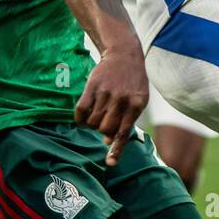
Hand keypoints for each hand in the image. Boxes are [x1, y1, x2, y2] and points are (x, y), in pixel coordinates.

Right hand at [76, 45, 147, 165]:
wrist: (124, 54)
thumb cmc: (133, 82)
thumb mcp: (139, 100)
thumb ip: (127, 121)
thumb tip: (107, 140)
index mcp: (136, 104)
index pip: (124, 133)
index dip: (116, 149)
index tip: (109, 163)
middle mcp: (121, 99)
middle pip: (105, 130)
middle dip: (103, 131)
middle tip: (105, 122)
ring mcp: (105, 92)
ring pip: (92, 122)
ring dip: (92, 124)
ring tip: (98, 115)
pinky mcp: (91, 86)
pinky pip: (80, 110)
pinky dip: (80, 118)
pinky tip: (84, 116)